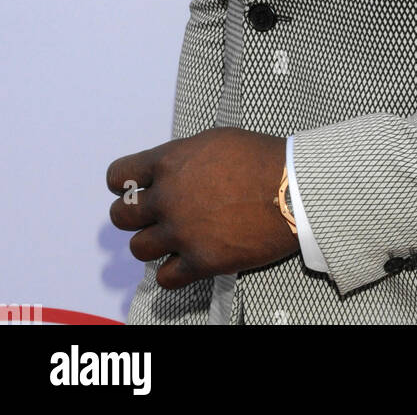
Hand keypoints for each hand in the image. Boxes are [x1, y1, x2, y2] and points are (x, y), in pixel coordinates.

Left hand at [106, 127, 299, 288]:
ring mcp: (182, 232)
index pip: (119, 176)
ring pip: (138, 248)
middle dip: (133, 217)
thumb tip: (170, 171)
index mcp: (170, 162)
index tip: (133, 190)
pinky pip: (165, 278)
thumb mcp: (214, 141)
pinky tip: (185, 262)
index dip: (124, 184)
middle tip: (151, 217)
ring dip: (152, 244)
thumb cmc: (261, 159)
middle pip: (121, 216)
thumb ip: (183, 158)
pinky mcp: (200, 262)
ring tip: (171, 239)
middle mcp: (168, 198)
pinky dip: (171, 272)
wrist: (293, 188)